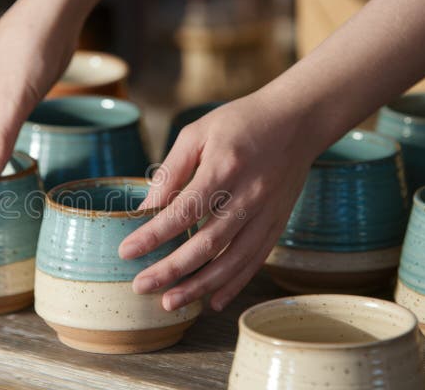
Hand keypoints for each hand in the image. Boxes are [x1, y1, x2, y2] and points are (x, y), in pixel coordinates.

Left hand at [119, 93, 322, 311]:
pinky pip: (255, 261)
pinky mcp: (277, 223)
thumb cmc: (240, 122)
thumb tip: (144, 209)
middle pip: (206, 243)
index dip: (153, 235)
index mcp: (224, 168)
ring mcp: (266, 213)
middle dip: (171, 269)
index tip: (127, 252)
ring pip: (232, 260)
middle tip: (141, 286)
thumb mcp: (198, 132)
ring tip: (171, 302)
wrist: (297, 120)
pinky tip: (212, 301)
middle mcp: (248, 195)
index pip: (183, 210)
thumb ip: (171, 171)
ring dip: (200, 286)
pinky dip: (234, 284)